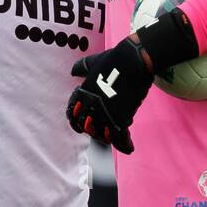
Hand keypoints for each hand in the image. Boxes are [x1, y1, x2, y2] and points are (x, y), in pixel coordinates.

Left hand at [64, 36, 153, 153]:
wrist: (134, 59)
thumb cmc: (116, 58)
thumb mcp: (94, 62)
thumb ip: (82, 67)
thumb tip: (73, 71)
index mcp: (82, 93)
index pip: (72, 114)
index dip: (78, 122)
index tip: (84, 126)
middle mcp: (90, 104)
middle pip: (88, 127)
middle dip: (96, 131)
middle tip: (106, 132)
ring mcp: (104, 112)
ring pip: (102, 134)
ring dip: (110, 138)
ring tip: (117, 138)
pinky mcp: (119, 116)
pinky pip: (119, 137)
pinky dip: (124, 144)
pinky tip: (129, 148)